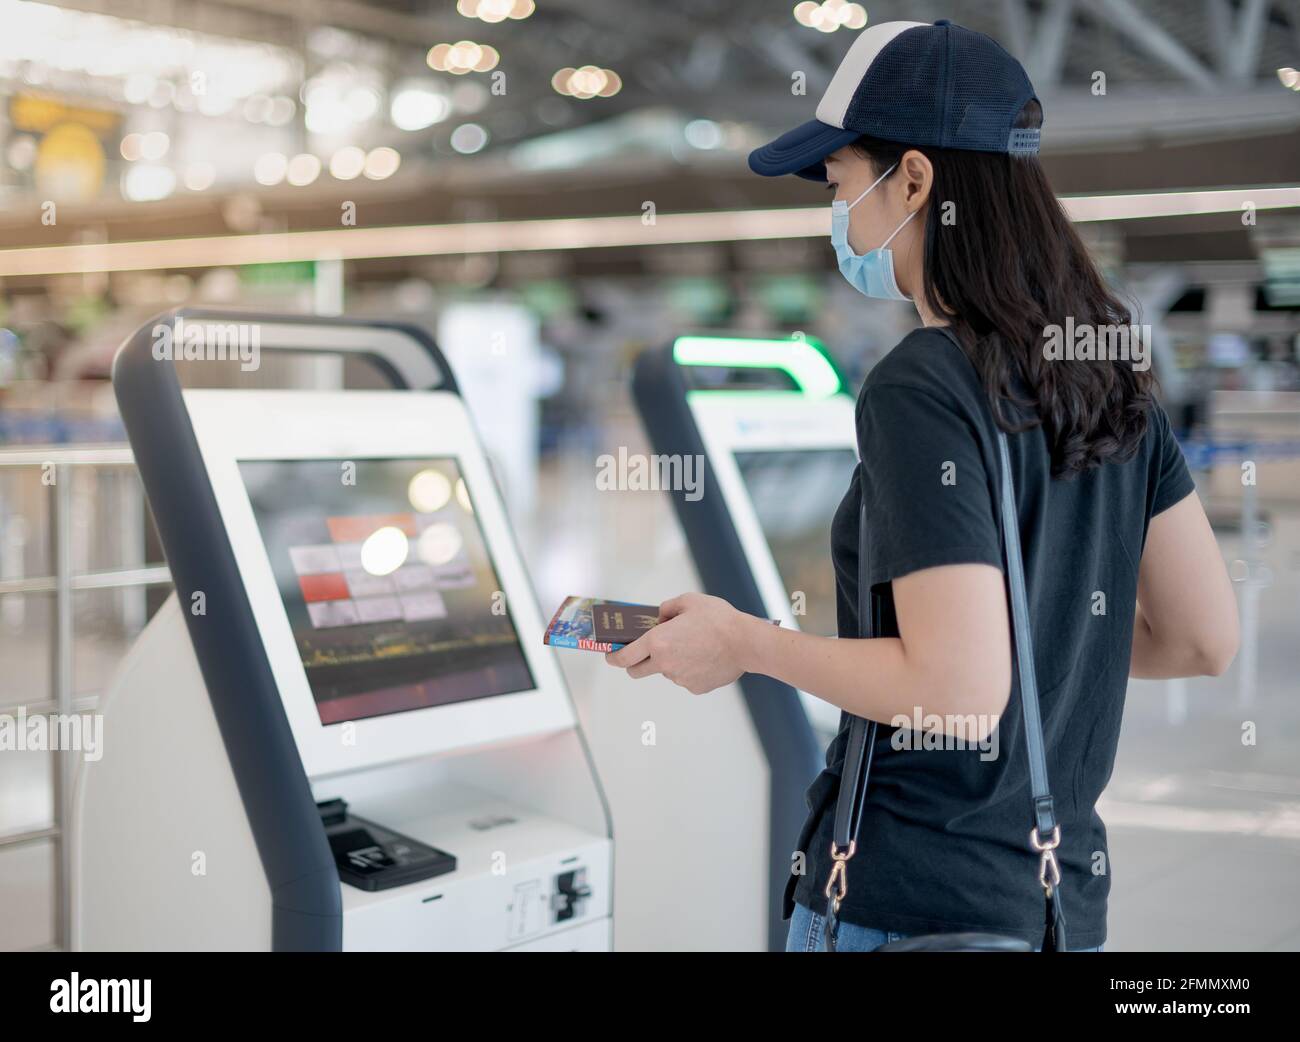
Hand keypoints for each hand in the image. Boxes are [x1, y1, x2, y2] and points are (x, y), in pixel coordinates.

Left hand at [605, 592, 752, 694]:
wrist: (745, 643)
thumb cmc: (718, 620)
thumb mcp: (689, 601)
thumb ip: (667, 608)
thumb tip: (659, 618)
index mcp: (658, 642)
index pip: (624, 657)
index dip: (613, 658)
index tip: (610, 656)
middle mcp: (665, 664)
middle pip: (637, 671)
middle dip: (634, 663)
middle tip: (643, 652)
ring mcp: (680, 678)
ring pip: (666, 671)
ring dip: (670, 661)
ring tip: (693, 645)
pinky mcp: (695, 687)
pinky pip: (685, 678)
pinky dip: (689, 669)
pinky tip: (705, 656)